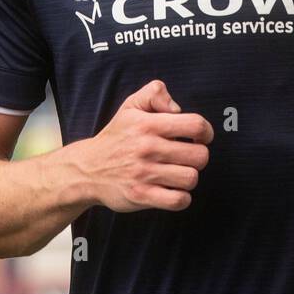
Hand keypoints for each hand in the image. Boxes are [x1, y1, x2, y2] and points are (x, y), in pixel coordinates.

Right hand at [80, 79, 212, 212]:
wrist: (87, 169)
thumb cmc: (116, 137)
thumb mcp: (131, 105)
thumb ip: (155, 93)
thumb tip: (177, 108)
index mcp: (148, 124)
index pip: (195, 125)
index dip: (205, 131)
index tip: (199, 137)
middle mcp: (148, 148)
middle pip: (200, 156)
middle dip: (198, 156)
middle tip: (187, 157)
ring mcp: (144, 174)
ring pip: (191, 178)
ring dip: (188, 177)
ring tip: (177, 173)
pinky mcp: (141, 195)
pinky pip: (178, 200)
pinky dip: (181, 197)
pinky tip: (173, 190)